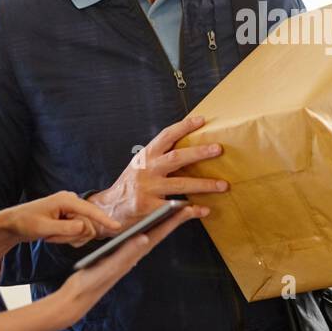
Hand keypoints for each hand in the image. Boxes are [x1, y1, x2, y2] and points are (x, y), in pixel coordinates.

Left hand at [3, 191, 121, 246]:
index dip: (104, 219)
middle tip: (52, 238)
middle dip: (71, 236)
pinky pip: (80, 232)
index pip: (90, 210)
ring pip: (84, 231)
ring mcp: (72, 210)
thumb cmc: (25, 222)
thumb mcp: (43, 228)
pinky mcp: (72, 217)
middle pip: (88, 225)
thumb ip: (65, 228)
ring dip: (68, 238)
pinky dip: (68, 238)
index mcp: (66, 200)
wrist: (14, 223)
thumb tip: (85, 228)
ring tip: (51, 236)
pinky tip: (54, 236)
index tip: (117, 227)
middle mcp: (72, 202)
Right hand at [45, 203, 206, 329]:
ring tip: (174, 210)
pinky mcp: (119, 254)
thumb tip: (144, 238)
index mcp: (134, 254)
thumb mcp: (109, 266)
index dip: (173, 220)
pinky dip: (146, 226)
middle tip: (192, 207)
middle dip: (174, 219)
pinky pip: (138, 236)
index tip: (189, 208)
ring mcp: (128, 254)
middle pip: (158, 232)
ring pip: (150, 234)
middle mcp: (135, 253)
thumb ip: (126, 252)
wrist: (79, 295)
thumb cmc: (93, 281)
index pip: (158, 233)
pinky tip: (145, 222)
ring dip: (163, 222)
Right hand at [89, 115, 227, 227]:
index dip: (183, 127)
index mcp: (146, 156)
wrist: (108, 208)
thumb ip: (159, 157)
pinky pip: (175, 207)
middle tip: (218, 149)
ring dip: (204, 184)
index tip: (201, 120)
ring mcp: (148, 188)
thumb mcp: (140, 165)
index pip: (166, 136)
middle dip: (199, 152)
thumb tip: (186, 145)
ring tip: (223, 185)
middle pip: (176, 158)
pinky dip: (192, 209)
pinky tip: (204, 209)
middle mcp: (147, 170)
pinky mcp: (149, 207)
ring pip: (181, 184)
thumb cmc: (130, 185)